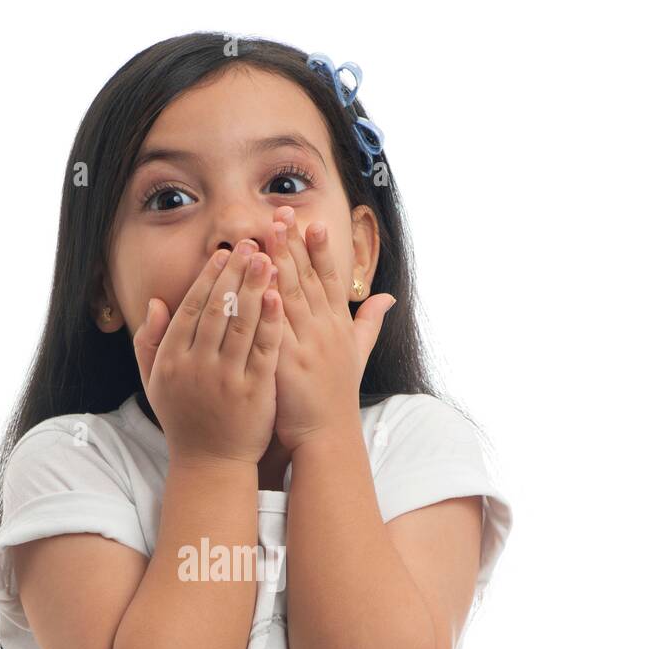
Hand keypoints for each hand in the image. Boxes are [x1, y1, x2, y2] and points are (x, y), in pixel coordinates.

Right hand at [133, 242, 282, 466]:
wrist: (210, 463)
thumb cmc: (183, 419)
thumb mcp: (154, 383)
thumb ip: (150, 342)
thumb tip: (156, 303)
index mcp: (171, 360)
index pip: (190, 308)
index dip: (209, 278)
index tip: (224, 253)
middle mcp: (195, 366)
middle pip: (216, 309)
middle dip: (235, 273)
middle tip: (251, 244)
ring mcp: (225, 379)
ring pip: (241, 324)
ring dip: (255, 288)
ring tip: (269, 259)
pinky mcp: (253, 392)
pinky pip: (263, 350)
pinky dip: (270, 322)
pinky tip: (279, 298)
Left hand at [267, 206, 394, 452]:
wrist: (328, 436)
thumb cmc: (337, 397)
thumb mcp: (358, 354)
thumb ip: (370, 322)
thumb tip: (387, 296)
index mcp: (339, 326)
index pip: (331, 279)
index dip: (322, 249)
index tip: (313, 221)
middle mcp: (325, 331)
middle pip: (309, 279)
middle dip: (294, 244)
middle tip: (281, 213)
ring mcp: (307, 346)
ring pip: (292, 296)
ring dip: (279, 263)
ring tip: (266, 234)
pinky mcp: (287, 363)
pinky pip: (276, 328)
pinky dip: (270, 305)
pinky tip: (260, 282)